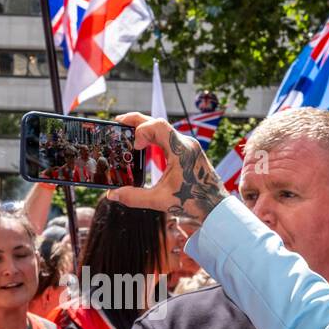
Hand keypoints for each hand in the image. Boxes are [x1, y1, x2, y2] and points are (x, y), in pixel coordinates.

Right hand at [105, 113, 224, 221]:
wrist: (215, 207)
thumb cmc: (192, 202)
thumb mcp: (160, 201)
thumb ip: (134, 197)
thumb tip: (113, 195)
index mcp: (181, 151)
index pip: (158, 126)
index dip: (142, 131)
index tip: (135, 148)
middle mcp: (186, 144)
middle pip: (158, 122)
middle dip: (137, 121)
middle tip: (118, 122)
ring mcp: (188, 146)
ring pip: (164, 129)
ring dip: (145, 128)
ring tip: (127, 133)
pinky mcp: (188, 151)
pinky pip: (168, 137)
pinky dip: (154, 137)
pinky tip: (143, 145)